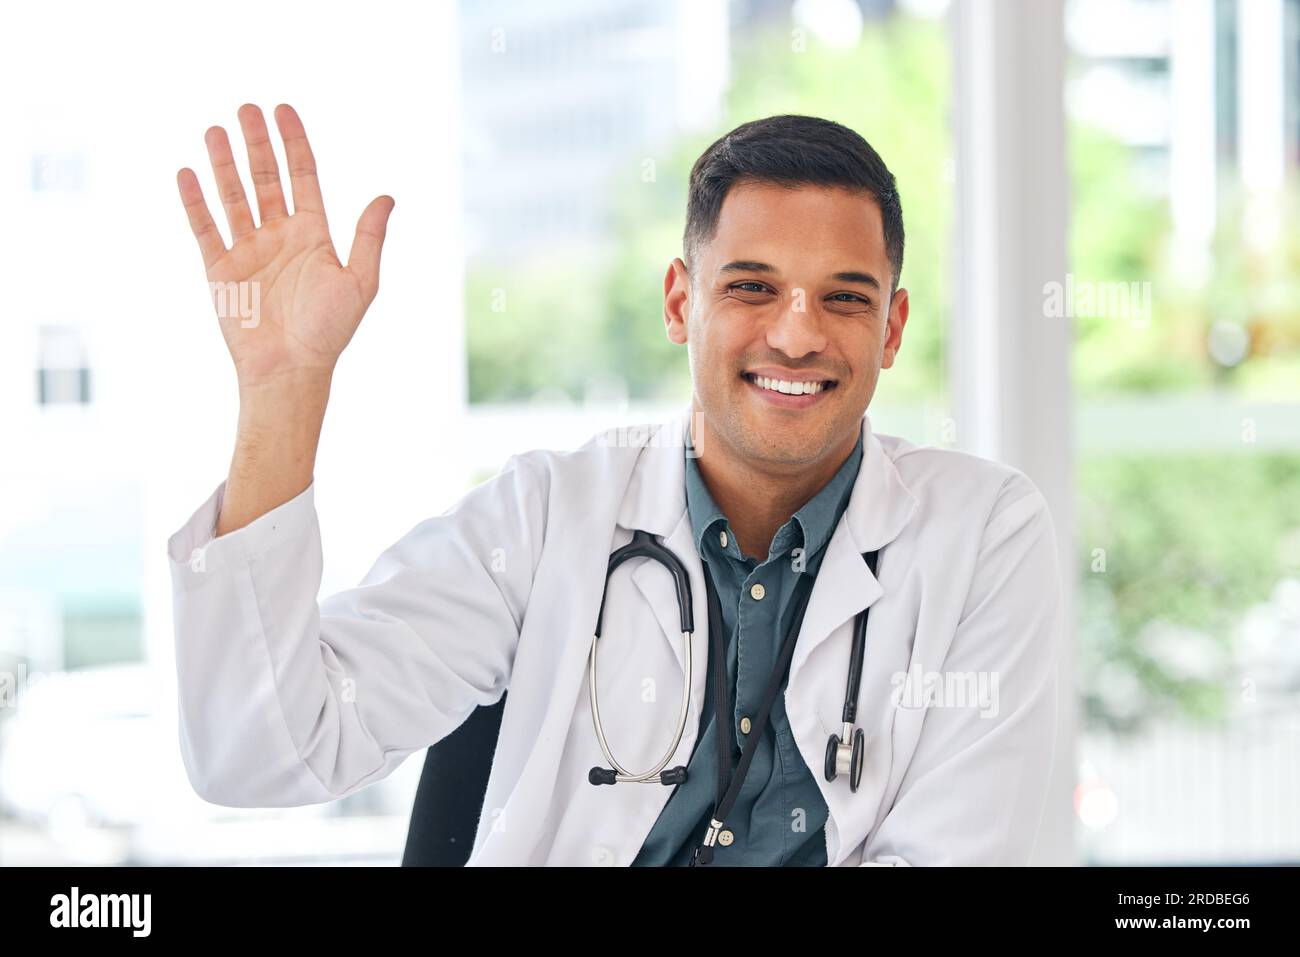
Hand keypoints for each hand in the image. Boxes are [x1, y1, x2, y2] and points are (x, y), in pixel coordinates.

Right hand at [176, 103, 393, 389]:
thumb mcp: (360, 282)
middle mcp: (279, 236)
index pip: (302, 177)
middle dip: (257, 144)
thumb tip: (387, 196)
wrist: (291, 369)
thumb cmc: (330, 331)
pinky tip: (188, 172)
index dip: (293, 144)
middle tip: (247, 108)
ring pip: (233, 196)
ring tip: (216, 129)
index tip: (283, 111)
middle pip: (266, 179)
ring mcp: (248, 250)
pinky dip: (195, 201)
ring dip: (224, 163)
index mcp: (313, 235)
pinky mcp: (220, 269)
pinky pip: (205, 228)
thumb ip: (369, 237)